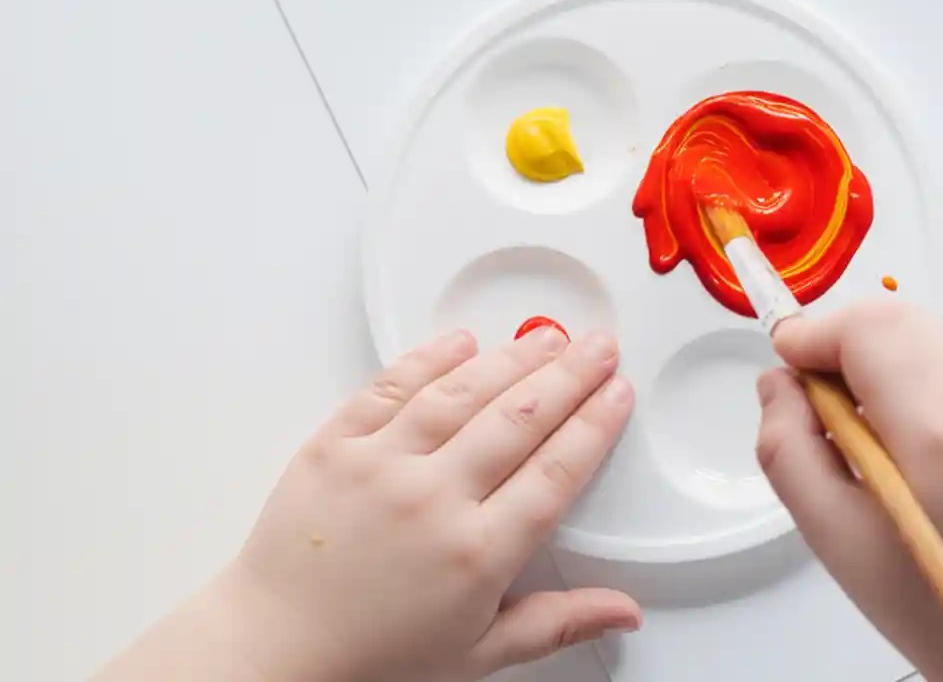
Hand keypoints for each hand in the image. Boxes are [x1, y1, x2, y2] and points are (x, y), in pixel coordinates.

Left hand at [97, 327, 640, 681]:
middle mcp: (432, 500)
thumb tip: (623, 610)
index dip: (595, 425)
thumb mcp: (478, 653)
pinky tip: (461, 341)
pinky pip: (389, 388)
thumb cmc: (370, 658)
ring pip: (461, 392)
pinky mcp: (333, 447)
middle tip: (598, 347)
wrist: (272, 651)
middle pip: (520, 419)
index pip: (556, 472)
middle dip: (570, 375)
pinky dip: (428, 359)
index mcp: (477, 554)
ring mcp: (379, 467)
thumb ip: (557, 623)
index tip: (617, 394)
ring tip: (546, 338)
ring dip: (513, 359)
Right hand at [757, 301, 942, 680]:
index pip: (866, 328)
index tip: (782, 370)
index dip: (812, 335)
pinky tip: (895, 433)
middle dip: (840, 339)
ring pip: (925, 334)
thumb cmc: (925, 603)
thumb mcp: (830, 533)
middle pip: (897, 317)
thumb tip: (778, 383)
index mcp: (938, 429)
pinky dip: (908, 373)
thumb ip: (787, 446)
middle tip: (809, 396)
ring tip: (850, 421)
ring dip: (874, 355)